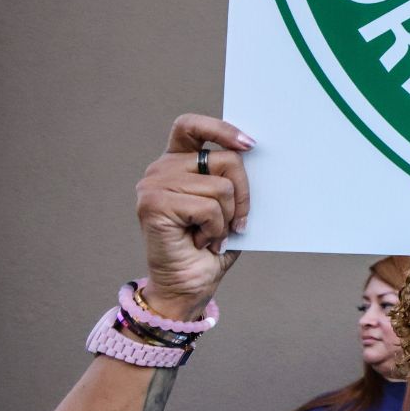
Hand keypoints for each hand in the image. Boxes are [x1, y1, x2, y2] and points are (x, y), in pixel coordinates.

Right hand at [135, 115, 253, 319]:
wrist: (188, 285)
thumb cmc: (211, 246)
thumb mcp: (229, 207)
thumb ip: (233, 180)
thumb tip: (256, 155)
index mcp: (178, 162)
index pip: (191, 125)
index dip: (221, 128)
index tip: (250, 145)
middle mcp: (161, 168)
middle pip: (225, 159)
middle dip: (244, 193)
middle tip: (237, 222)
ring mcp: (153, 185)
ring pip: (221, 186)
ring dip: (227, 218)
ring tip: (211, 234)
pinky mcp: (153, 204)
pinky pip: (208, 207)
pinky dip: (215, 230)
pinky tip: (201, 241)